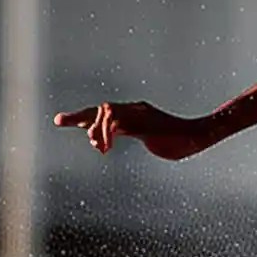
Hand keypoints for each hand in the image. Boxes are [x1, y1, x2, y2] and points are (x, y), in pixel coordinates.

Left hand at [53, 101, 212, 160]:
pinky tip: (105, 148)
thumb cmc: (179, 141)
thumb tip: (121, 137)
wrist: (198, 136)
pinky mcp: (143, 123)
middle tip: (58, 121)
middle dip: (79, 116)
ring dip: (96, 130)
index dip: (84, 117)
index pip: (105, 112)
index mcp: (135, 115)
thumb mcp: (151, 139)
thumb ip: (134, 134)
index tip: (63, 120)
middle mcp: (134, 111)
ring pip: (106, 114)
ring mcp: (139, 115)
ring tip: (97, 147)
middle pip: (100, 109)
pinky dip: (107, 134)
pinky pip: (118, 125)